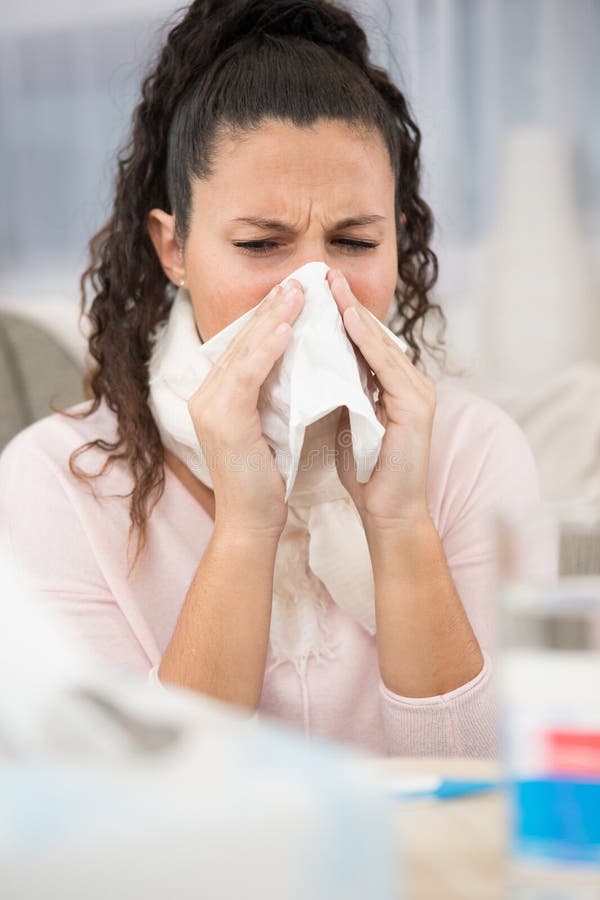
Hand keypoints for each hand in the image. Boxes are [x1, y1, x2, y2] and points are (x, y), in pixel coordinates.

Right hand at [187, 279, 303, 538]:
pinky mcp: (222, 419)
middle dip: (271, 309)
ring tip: (297, 292)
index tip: (294, 292)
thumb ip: (272, 393)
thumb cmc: (268, 478)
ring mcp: (209, 406)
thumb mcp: (270, 425)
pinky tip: (288, 327)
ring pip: (243, 351)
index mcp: (216, 396)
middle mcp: (205, 395)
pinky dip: (267, 348)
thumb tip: (298, 360)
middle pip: (241, 341)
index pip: (244, 347)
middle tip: (299, 280)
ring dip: (272, 319)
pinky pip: (247, 374)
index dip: (268, 317)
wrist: (252, 521)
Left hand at [326, 268, 435, 531]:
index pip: (363, 342)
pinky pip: (386, 364)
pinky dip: (366, 341)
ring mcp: (417, 392)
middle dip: (346, 302)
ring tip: (331, 285)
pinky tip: (347, 320)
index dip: (340, 313)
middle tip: (322, 272)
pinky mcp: (417, 406)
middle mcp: (409, 382)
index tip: (315, 289)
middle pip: (373, 335)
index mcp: (391, 385)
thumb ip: (337, 390)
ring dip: (354, 312)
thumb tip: (306, 363)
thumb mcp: (344, 420)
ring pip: (380, 343)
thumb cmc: (364, 470)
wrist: (388, 512)